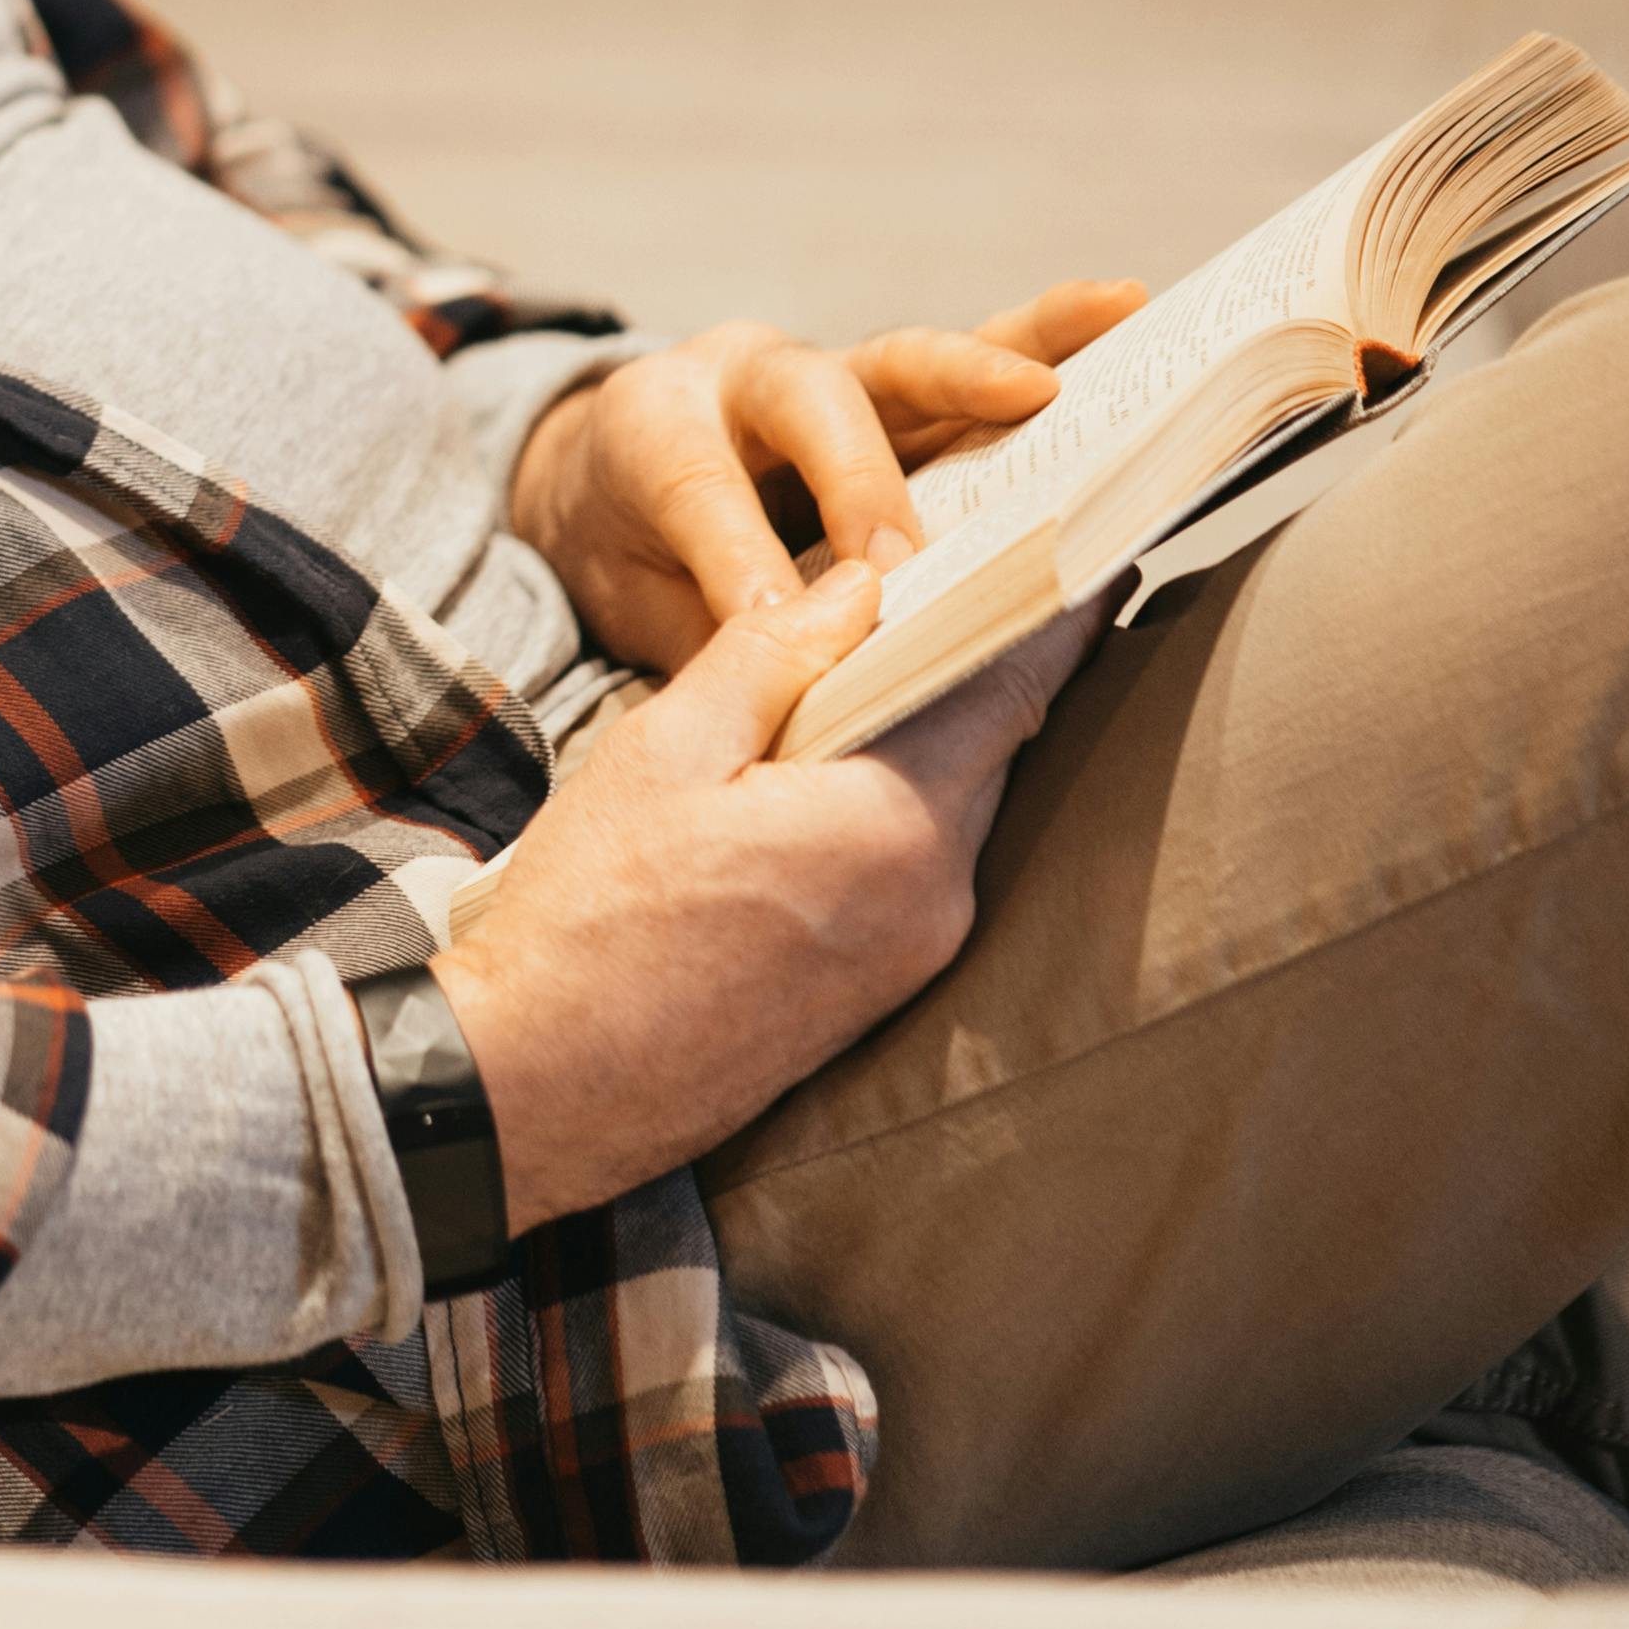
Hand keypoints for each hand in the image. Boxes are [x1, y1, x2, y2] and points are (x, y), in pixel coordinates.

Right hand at [432, 579, 1110, 1233]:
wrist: (541, 1088)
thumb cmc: (589, 917)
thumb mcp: (667, 748)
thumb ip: (773, 652)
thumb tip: (860, 583)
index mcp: (897, 825)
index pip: (1015, 683)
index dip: (1054, 603)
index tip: (1087, 540)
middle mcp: (934, 898)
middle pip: (990, 743)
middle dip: (973, 658)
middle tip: (948, 574)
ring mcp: (913, 956)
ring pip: (951, 804)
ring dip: (923, 732)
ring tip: (858, 665)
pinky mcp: (879, 993)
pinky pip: (915, 863)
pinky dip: (894, 799)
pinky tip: (821, 770)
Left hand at [506, 282, 1147, 671]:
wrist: (607, 473)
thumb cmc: (631, 542)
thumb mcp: (629, 592)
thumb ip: (709, 626)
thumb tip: (807, 679)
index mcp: (652, 422)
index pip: (699, 487)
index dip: (740, 560)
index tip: (777, 632)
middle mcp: (744, 376)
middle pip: (813, 403)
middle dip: (862, 486)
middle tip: (899, 566)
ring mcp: (828, 373)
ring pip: (912, 364)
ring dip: (996, 371)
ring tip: (1070, 379)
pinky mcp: (894, 392)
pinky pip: (971, 365)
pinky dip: (1044, 343)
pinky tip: (1120, 312)